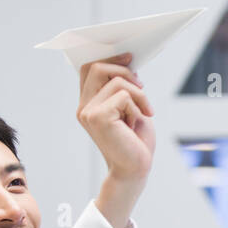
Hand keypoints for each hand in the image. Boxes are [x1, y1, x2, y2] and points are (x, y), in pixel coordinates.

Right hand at [77, 52, 154, 182]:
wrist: (135, 170)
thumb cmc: (135, 142)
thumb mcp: (131, 108)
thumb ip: (124, 87)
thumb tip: (128, 61)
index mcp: (88, 103)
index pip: (89, 68)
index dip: (110, 58)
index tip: (130, 58)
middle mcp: (83, 107)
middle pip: (97, 67)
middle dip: (125, 71)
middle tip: (141, 86)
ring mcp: (88, 112)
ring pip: (117, 81)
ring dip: (138, 95)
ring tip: (144, 112)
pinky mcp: (98, 117)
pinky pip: (123, 96)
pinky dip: (137, 107)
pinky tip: (135, 123)